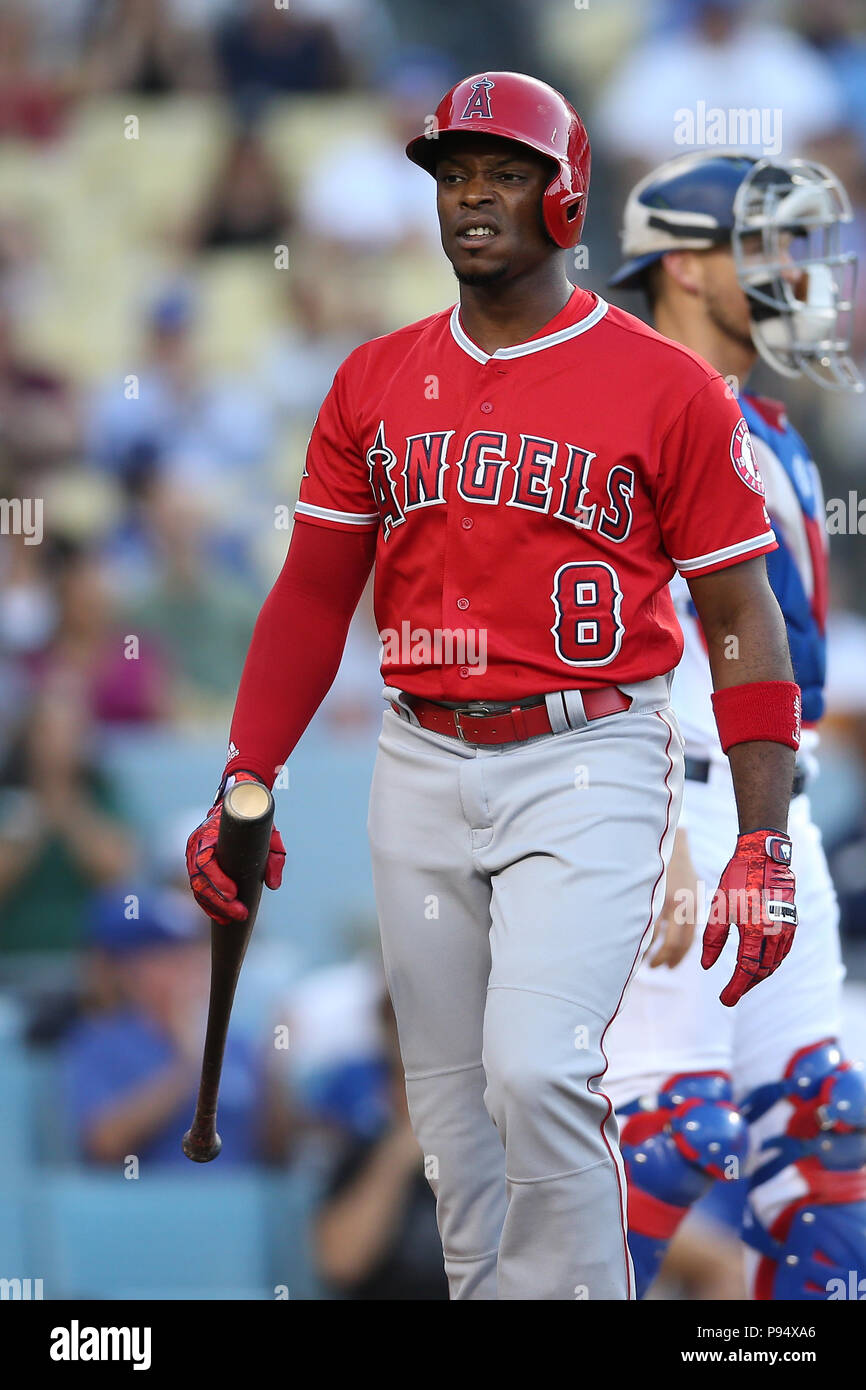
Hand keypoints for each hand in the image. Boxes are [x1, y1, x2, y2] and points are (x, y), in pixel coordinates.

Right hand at [185, 771, 284, 924]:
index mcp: (208, 834)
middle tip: (240, 914)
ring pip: (197, 888)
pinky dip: (209, 905)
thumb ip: (274, 857)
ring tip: (233, 919)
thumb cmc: (253, 819)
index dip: (217, 881)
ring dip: (214, 907)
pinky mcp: (197, 867)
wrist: (238, 803)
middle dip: (219, 901)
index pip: (205, 861)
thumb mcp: (269, 834)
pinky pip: (199, 890)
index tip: (234, 894)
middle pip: (199, 880)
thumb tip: (273, 885)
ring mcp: (193, 857)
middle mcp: (196, 846)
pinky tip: (222, 917)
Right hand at [650, 827, 697, 968]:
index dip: (679, 957)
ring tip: (642, 960)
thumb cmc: (678, 864)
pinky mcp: (649, 894)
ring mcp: (664, 900)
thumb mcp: (692, 886)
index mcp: (694, 906)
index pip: (688, 941)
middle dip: (665, 959)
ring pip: (656, 937)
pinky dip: (639, 938)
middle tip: (656, 967)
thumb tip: (686, 931)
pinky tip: (633, 944)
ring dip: (649, 952)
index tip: (670, 966)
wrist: (667, 839)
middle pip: (675, 943)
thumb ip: (691, 908)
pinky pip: (644, 924)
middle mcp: (682, 905)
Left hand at [701, 829, 795, 1005]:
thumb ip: (713, 939)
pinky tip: (760, 964)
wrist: (763, 855)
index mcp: (755, 929)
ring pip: (774, 963)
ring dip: (759, 975)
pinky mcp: (792, 922)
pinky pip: (783, 952)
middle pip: (763, 971)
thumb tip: (707, 967)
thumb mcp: (720, 907)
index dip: (736, 988)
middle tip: (731, 993)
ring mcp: (786, 928)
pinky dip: (772, 963)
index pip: (747, 969)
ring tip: (743, 981)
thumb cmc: (738, 879)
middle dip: (746, 985)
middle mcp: (775, 932)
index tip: (726, 1000)